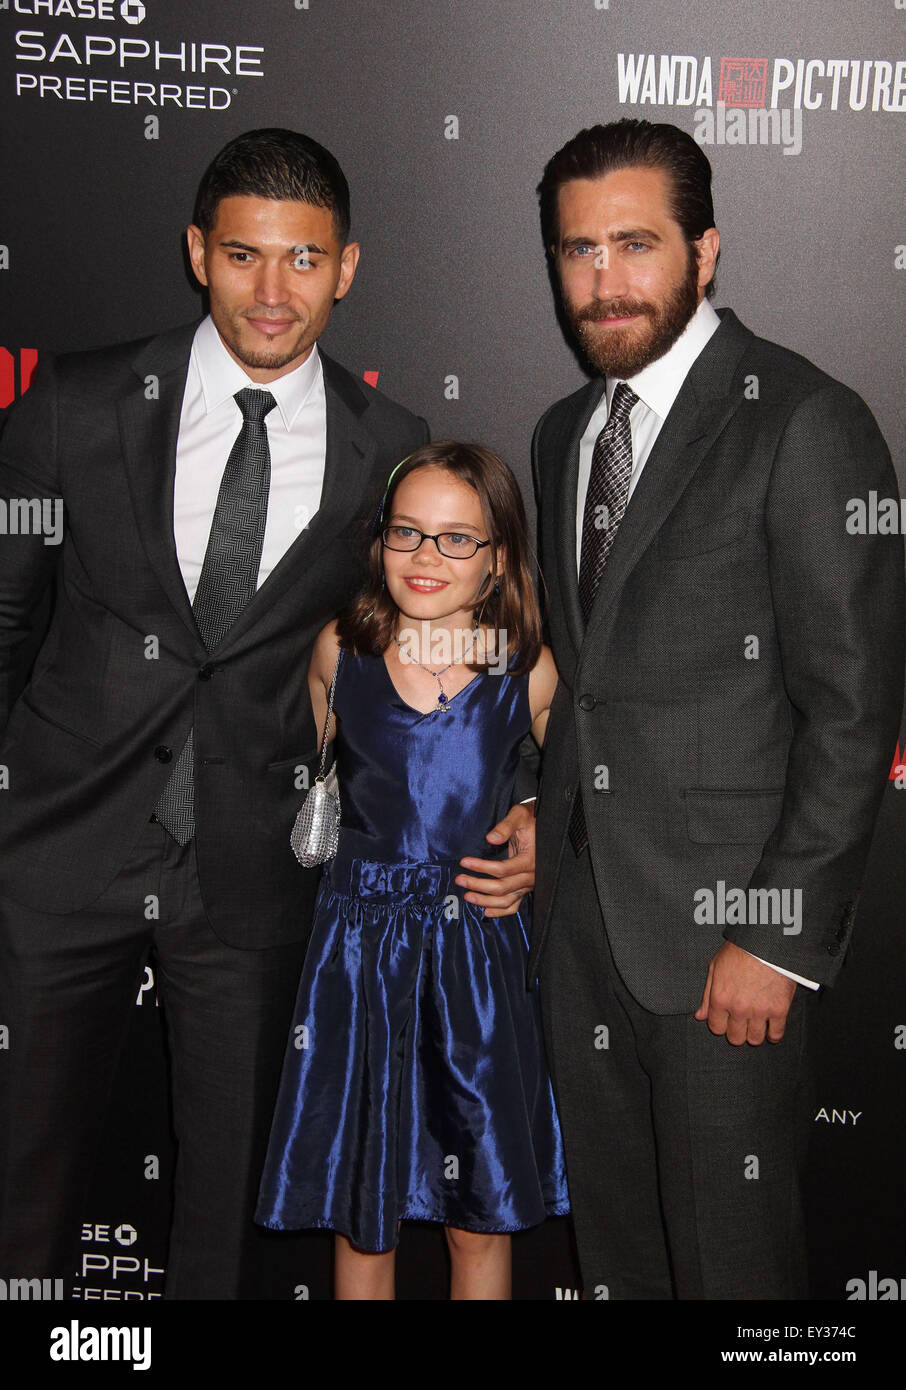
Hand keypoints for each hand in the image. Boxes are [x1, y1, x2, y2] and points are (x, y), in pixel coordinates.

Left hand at [455, 802, 535, 916]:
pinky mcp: (526, 888)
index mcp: (530, 860)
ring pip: (506, 901)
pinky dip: (500, 912)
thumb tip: (490, 838)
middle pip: (502, 888)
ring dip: (485, 901)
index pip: (502, 869)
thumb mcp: (519, 816)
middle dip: (478, 885)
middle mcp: (531, 876)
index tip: (464, 862)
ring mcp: (529, 884)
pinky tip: (486, 912)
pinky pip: (514, 905)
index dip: (482, 867)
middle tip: (459, 879)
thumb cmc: (532, 819)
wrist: (547, 827)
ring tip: (467, 896)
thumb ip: (505, 826)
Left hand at [695, 941, 796, 1044]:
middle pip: (735, 1038)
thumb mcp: (715, 968)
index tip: (727, 1020)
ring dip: (754, 1034)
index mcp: (720, 999)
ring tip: (756, 1025)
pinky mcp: (779, 1010)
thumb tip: (700, 1016)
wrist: (767, 942)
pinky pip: (776, 1035)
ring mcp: (759, 1011)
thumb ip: (707, 995)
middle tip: (742, 1023)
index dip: (721, 1025)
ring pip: (754, 1039)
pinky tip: (771, 1028)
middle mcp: (738, 1009)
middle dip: (737, 1032)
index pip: (717, 1028)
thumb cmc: (740, 951)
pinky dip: (773, 1035)